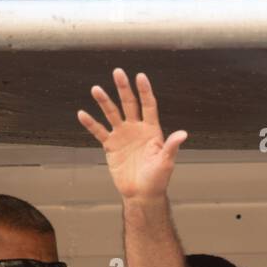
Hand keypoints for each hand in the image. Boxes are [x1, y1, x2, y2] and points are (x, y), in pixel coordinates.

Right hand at [77, 69, 187, 200]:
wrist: (142, 194)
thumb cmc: (158, 179)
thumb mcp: (166, 162)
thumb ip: (171, 146)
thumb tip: (183, 134)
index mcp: (152, 130)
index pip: (148, 106)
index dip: (145, 91)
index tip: (140, 76)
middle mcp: (136, 128)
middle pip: (129, 104)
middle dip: (123, 88)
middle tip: (118, 72)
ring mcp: (122, 135)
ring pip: (112, 114)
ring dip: (104, 102)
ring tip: (96, 89)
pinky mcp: (110, 146)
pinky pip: (99, 132)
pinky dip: (91, 123)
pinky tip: (82, 114)